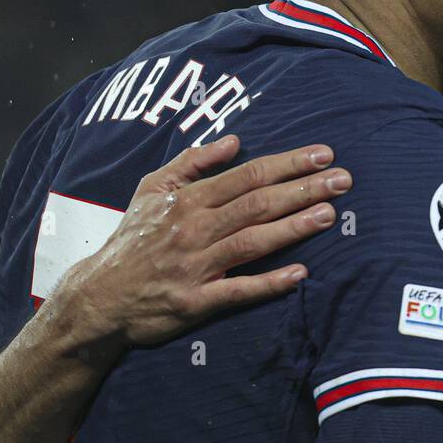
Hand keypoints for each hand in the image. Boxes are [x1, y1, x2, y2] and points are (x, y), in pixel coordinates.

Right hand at [46, 134, 348, 353]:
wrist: (99, 296)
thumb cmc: (133, 238)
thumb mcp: (152, 189)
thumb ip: (192, 162)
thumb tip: (234, 140)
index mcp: (188, 200)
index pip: (247, 175)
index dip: (288, 164)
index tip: (323, 155)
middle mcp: (194, 229)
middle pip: (257, 203)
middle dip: (303, 189)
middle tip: (343, 179)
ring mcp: (196, 266)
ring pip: (252, 242)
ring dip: (294, 227)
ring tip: (330, 214)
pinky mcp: (196, 301)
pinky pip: (238, 290)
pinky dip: (269, 283)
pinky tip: (300, 273)